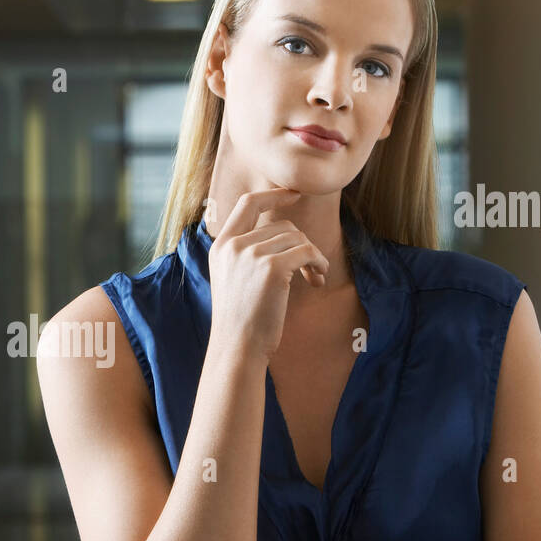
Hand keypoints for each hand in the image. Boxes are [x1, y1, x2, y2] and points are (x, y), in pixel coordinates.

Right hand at [207, 188, 329, 361]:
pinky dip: (318, 263)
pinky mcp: (272, 268)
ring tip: (314, 277)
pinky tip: (318, 279)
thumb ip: (245, 252)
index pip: (248, 203)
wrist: (237, 346)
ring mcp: (251, 255)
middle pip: (282, 225)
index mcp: (221, 245)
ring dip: (312, 256)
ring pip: (297, 238)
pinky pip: (307, 252)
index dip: (273, 194)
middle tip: (310, 268)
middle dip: (301, 244)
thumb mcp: (231, 277)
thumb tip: (283, 232)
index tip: (294, 194)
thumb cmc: (240, 318)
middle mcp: (233, 245)